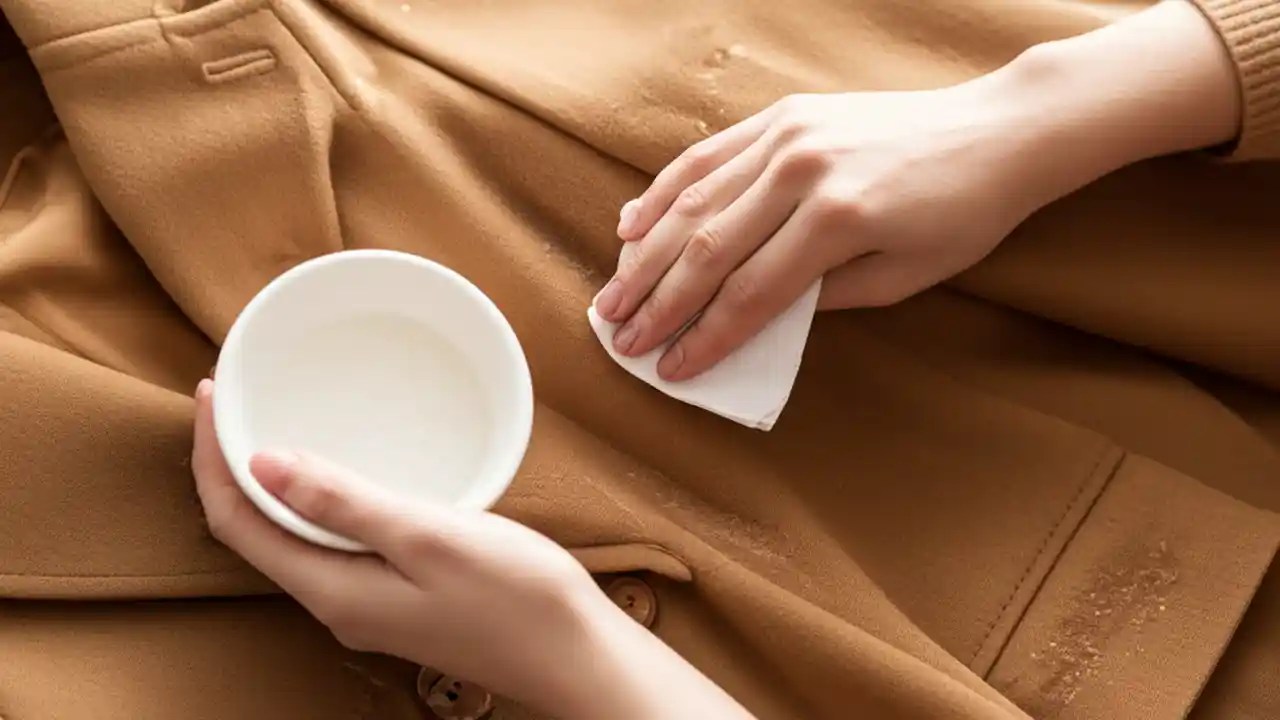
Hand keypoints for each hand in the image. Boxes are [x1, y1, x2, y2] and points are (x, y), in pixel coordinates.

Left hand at [191, 379, 754, 719]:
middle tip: (234, 398)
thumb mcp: (428, 536)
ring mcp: (368, 603)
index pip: (236, 522)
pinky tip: (342, 469)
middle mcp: (338, 603)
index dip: (212, 457)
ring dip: (273, 479)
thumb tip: (261, 463)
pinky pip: (333, 541)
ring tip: (274, 421)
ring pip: (293, 534)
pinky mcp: (398, 595)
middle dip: (231, 464)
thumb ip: (343, 502)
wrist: (576, 654)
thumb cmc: (516, 597)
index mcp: (332, 590)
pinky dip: (319, 497)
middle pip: (255, 530)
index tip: (212, 392)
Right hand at [593, 1, 1239, 381]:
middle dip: (658, 301)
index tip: (671, 370)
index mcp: (838, 218)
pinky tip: (633, 226)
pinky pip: (707, 157)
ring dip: (646, 253)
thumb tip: (755, 317)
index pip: (751, 292)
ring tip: (612, 295)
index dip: (705, 337)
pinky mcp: (781, 113)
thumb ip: (824, 298)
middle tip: (620, 338)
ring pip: (694, 200)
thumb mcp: (903, 277)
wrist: (995, 131)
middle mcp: (801, 170)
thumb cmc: (961, 214)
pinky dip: (665, 193)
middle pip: (707, 247)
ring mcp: (786, 134)